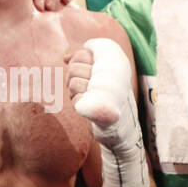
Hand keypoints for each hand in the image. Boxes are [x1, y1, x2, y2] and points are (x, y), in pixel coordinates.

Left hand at [67, 38, 147, 186]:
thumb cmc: (107, 105)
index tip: (85, 72)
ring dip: (75, 93)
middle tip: (86, 89)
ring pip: (74, 83)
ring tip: (88, 98)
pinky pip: (78, 101)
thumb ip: (82, 64)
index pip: (84, 52)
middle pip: (75, 67)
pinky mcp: (105, 112)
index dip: (77, 60)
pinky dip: (78, 105)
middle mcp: (115, 75)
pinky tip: (87, 109)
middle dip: (73, 78)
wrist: (122, 134)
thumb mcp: (96, 80)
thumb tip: (65, 57)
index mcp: (114, 65)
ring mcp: (112, 93)